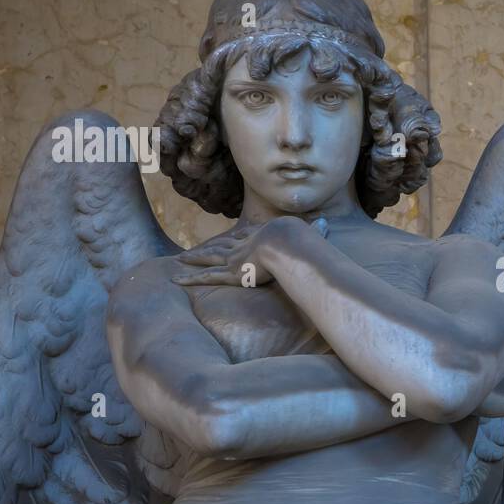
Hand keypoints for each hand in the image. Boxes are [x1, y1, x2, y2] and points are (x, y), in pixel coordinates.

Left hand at [172, 216, 323, 286]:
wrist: (286, 243)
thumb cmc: (300, 241)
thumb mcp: (310, 234)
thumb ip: (317, 231)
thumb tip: (327, 223)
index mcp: (261, 237)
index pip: (245, 236)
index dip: (238, 237)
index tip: (232, 237)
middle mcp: (244, 246)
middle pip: (222, 245)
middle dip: (209, 247)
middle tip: (194, 248)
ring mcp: (234, 259)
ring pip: (209, 258)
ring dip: (194, 258)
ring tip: (180, 259)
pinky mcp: (230, 273)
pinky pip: (206, 277)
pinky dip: (190, 279)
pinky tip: (176, 280)